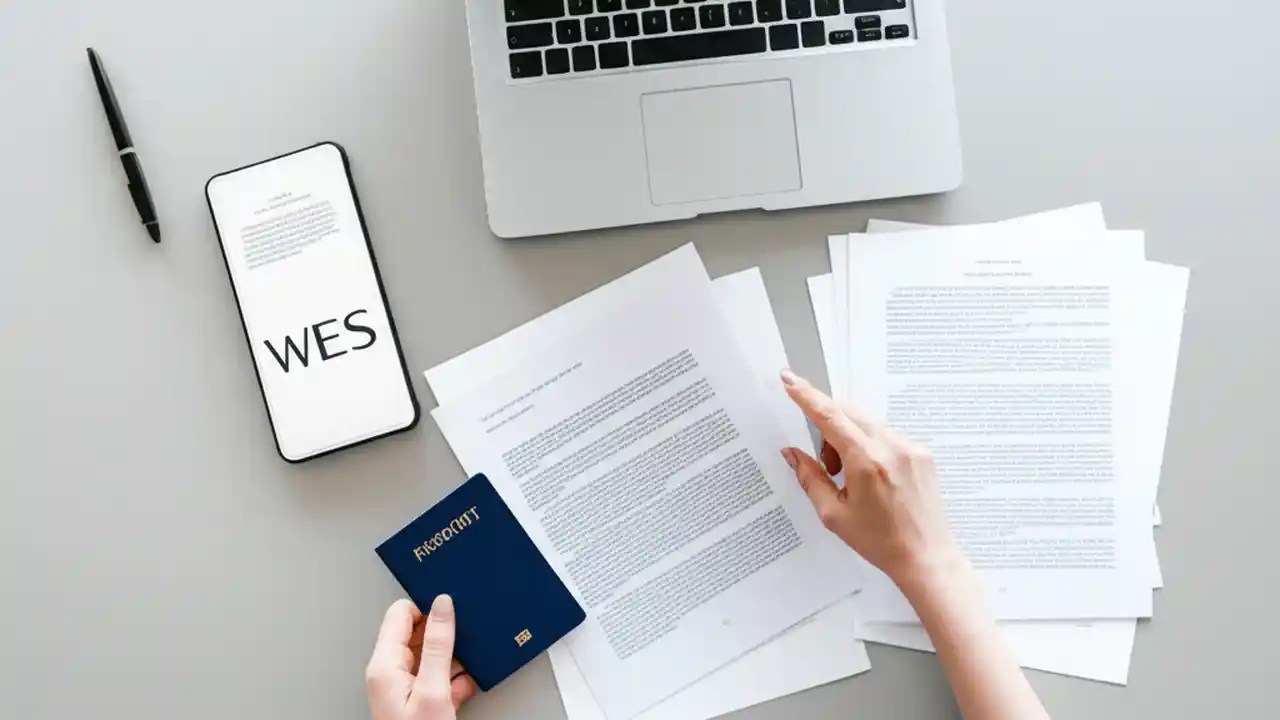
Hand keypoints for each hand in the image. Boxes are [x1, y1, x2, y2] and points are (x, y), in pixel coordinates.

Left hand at [366, 596, 477, 719]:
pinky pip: (436, 676)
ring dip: (452, 659)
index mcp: (384, 665)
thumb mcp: (433, 690)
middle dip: (443, 635)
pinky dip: (454, 679)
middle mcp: (389, 673)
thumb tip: (442, 606)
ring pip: (430, 655)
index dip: (427, 608)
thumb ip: (438, 645)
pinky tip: (464, 686)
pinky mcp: (416, 700)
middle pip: (417, 633)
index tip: (450, 612)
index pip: (401, 613)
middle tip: (463, 641)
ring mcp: (402, 687)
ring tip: (467, 668)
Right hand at [779, 369, 959, 586]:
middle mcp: (891, 447)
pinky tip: (874, 479)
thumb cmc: (881, 542)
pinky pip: (887, 435)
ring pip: (867, 423)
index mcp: (866, 461)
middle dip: (829, 429)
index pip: (829, 415)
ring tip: (852, 478)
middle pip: (848, 413)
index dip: (806, 395)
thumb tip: (793, 454)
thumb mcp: (834, 514)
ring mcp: (910, 448)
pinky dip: (871, 447)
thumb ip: (809, 478)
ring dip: (850, 439)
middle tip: (829, 466)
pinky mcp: (922, 453)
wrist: (926, 557)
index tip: (790, 380)